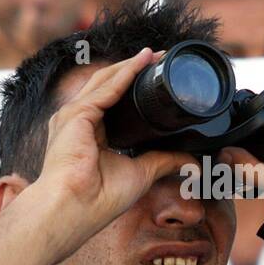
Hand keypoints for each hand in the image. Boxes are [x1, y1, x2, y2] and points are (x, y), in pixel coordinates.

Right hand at [31, 48, 194, 258]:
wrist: (76, 209)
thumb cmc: (99, 198)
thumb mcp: (141, 173)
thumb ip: (163, 161)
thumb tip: (190, 160)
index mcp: (88, 134)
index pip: (112, 101)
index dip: (133, 86)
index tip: (156, 75)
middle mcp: (77, 121)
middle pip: (108, 85)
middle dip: (133, 69)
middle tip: (159, 57)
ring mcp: (73, 116)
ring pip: (106, 81)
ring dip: (131, 66)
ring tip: (154, 55)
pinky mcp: (76, 115)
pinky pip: (106, 88)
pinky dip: (125, 74)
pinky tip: (142, 63)